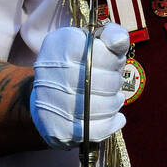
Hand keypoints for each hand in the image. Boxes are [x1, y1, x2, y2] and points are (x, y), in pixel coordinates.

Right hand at [30, 23, 129, 149]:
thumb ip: (112, 35)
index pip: (98, 53)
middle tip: (114, 82)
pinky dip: (111, 124)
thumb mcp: (94, 42)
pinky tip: (117, 117)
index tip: (113, 63)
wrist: (47, 92)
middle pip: (100, 81)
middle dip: (115, 82)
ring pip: (99, 107)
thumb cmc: (79, 62)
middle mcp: (49, 72)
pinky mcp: (57, 129)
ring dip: (114, 102)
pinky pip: (94, 130)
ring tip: (114, 98)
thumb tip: (119, 39)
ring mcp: (50, 102)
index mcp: (59, 45)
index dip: (113, 61)